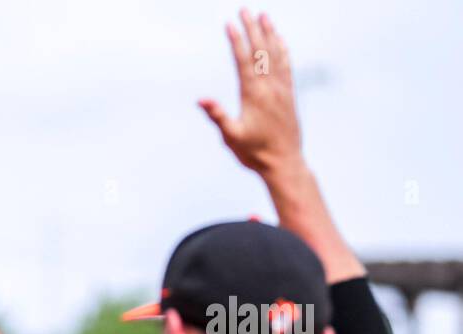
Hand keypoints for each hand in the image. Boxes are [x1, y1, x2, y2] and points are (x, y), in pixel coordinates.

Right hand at [198, 10, 302, 177]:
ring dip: (269, 33)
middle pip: (260, 51)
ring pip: (276, 54)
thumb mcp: (231, 137)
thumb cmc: (254, 153)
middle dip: (252, 29)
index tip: (229, 24)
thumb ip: (218, 116)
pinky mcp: (289, 94)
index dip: (236, 41)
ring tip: (264, 16)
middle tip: (245, 9)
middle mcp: (270, 88)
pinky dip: (282, 49)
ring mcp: (282, 89)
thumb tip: (201, 99)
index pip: (243, 61)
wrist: (284, 163)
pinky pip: (286, 65)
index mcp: (254, 95)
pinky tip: (281, 40)